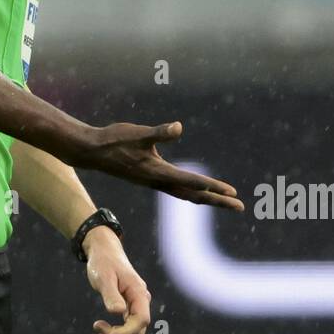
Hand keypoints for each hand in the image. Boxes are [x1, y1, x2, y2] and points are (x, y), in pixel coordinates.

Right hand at [79, 121, 243, 209]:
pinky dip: (193, 192)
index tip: (231, 192)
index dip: (213, 186)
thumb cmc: (114, 140)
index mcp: (158, 172)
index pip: (192, 181)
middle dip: (218, 201)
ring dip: (208, 198)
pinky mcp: (150, 178)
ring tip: (226, 201)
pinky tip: (197, 190)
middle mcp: (159, 181)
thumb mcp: (139, 133)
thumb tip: (178, 127)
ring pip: (187, 194)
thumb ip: (159, 132)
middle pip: (195, 195)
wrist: (92, 152)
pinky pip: (178, 190)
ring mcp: (154, 182)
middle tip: (241, 206)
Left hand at [82, 228, 151, 333]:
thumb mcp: (104, 277)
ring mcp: (136, 305)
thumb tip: (118, 312)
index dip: (127, 332)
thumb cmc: (103, 261)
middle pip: (138, 331)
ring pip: (133, 333)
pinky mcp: (129, 307)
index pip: (141, 320)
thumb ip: (111, 294)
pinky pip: (127, 327)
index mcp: (139, 293)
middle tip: (97, 329)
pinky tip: (100, 332)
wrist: (103, 251)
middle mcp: (141, 301)